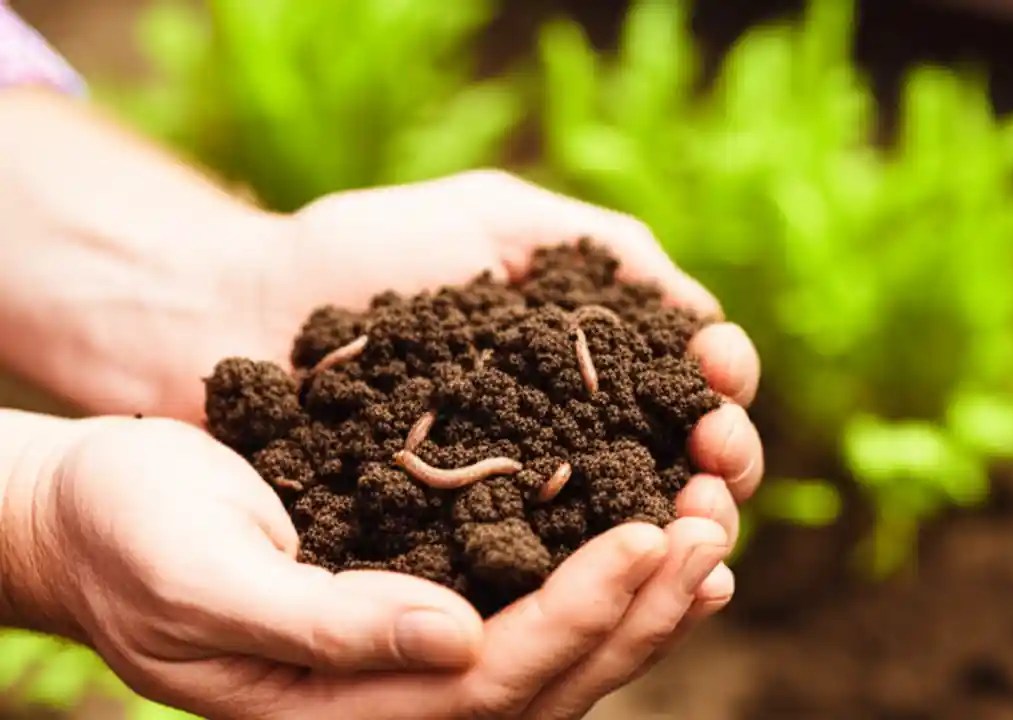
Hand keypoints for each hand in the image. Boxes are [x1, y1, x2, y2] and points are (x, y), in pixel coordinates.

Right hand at [11, 416, 733, 718]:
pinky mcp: (428, 602)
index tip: (647, 535)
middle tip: (713, 524)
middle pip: (554, 675)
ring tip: (712, 528)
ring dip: (644, 594)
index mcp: (349, 709)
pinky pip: (535, 606)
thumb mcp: (206, 581)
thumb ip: (323, 626)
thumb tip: (453, 639)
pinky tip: (659, 538)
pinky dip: (605, 579)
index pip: (495, 681)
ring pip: (560, 649)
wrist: (98, 513)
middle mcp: (399, 696)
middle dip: (642, 605)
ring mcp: (419, 657)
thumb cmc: (133, 539)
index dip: (580, 614)